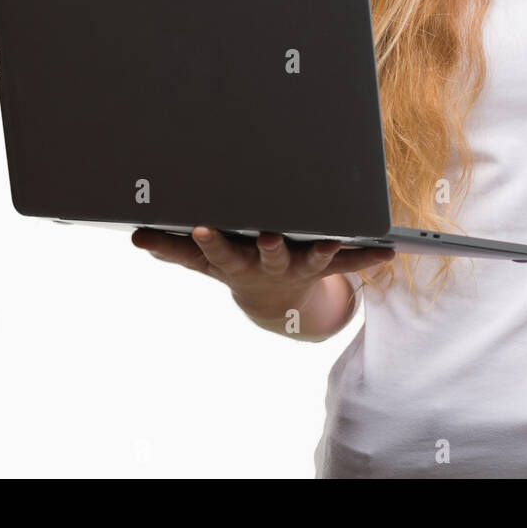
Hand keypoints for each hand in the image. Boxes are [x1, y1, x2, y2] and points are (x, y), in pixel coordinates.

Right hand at [132, 227, 394, 318]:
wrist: (274, 302)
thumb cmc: (234, 265)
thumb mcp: (202, 262)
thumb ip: (171, 248)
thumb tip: (136, 236)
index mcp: (235, 261)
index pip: (217, 250)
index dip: (208, 240)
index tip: (199, 225)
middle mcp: (268, 265)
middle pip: (267, 257)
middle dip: (268, 247)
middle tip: (270, 236)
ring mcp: (299, 267)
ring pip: (312, 260)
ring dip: (323, 251)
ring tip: (334, 240)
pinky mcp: (327, 265)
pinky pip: (350, 262)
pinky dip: (369, 257)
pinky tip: (390, 251)